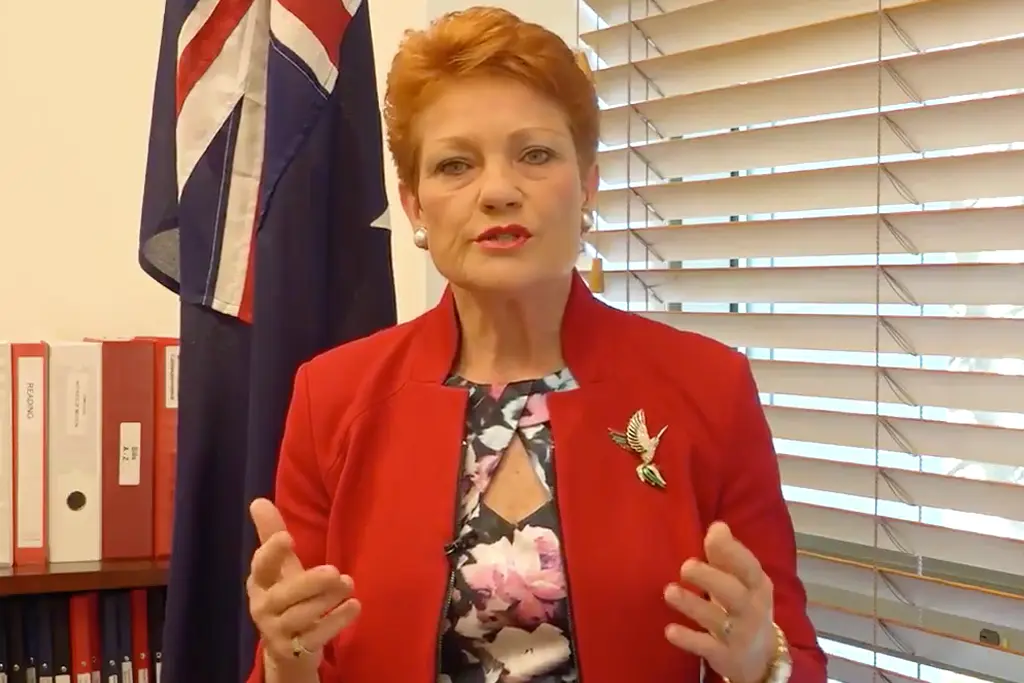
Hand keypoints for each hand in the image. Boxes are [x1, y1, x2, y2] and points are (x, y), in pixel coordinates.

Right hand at [246, 498, 360, 668]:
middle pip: (283, 596)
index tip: (287, 538)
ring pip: (300, 617)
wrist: (287, 649)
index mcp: (259, 583)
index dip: (271, 553)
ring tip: (348, 583)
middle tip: (334, 571)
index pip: (261, 567)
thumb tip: (258, 501)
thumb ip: (271, 535)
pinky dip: (336, 621)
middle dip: (309, 583)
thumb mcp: (280, 567)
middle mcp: (264, 608)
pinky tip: (354, 605)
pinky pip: (316, 637)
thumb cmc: (286, 597)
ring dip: (326, 600)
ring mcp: (278, 632)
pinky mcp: (295, 651)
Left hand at [664, 522, 776, 682]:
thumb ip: (727, 556)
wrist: (762, 659)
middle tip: (686, 567)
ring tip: (669, 591)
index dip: (732, 550)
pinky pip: (706, 647)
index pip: (749, 567)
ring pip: (716, 620)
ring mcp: (739, 635)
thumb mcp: (742, 583)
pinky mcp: (724, 656)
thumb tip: (717, 526)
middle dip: (710, 578)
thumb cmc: (744, 608)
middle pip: (734, 594)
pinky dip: (688, 639)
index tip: (712, 534)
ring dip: (692, 605)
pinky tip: (670, 630)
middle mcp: (751, 610)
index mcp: (758, 587)